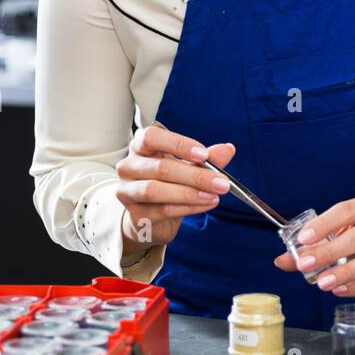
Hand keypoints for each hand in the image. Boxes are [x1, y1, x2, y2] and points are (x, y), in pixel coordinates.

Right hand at [116, 124, 234, 253]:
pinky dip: (187, 207)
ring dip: (189, 193)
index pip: (152, 137)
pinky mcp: (134, 215)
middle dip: (195, 175)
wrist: (151, 217)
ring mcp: (127, 191)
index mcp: (140, 147)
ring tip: (213, 195)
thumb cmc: (167, 184)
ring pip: (156, 190)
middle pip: (160, 167)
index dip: (178, 144)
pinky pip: (161, 210)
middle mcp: (129, 167)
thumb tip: (227, 149)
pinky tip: (204, 204)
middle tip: (221, 182)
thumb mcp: (186, 166)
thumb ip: (205, 158)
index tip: (203, 154)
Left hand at [272, 190, 354, 296]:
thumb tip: (282, 260)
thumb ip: (316, 246)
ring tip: (322, 282)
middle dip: (328, 252)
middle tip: (304, 265)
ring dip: (346, 271)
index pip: (347, 210)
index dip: (324, 224)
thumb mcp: (348, 234)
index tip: (302, 238)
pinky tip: (341, 289)